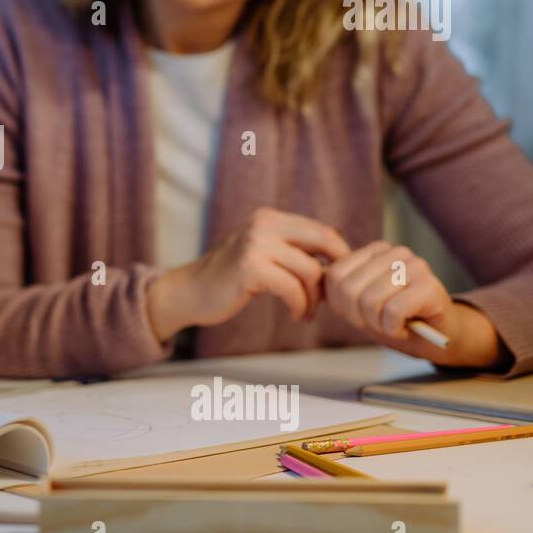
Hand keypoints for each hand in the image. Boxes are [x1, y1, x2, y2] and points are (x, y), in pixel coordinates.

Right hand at [148, 207, 349, 338]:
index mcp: (270, 217)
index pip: (323, 231)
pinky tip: (295, 315)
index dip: (341, 257)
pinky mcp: (249, 268)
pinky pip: (292, 289)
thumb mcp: (263, 252)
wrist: (191, 292)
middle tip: (332, 298)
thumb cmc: (231, 278)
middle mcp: (264, 224)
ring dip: (315, 298)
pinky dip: (300, 306)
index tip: (341, 281)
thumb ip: (293, 248)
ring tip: (306, 312)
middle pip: (324, 241)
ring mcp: (255, 244)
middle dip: (334, 274)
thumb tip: (341, 253)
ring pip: (310, 270)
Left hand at [322, 240, 505, 368]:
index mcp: (375, 251)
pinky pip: (392, 312)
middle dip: (359, 317)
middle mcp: (396, 252)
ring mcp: (415, 266)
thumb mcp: (359, 303)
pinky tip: (406, 327)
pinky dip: (393, 329)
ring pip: (370, 301)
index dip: (342, 305)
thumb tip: (314, 273)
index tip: (362, 314)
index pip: (335, 275)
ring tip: (394, 324)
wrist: (440, 338)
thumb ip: (339, 287)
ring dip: (378, 325)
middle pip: (350, 289)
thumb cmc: (397, 320)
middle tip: (380, 323)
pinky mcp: (430, 286)